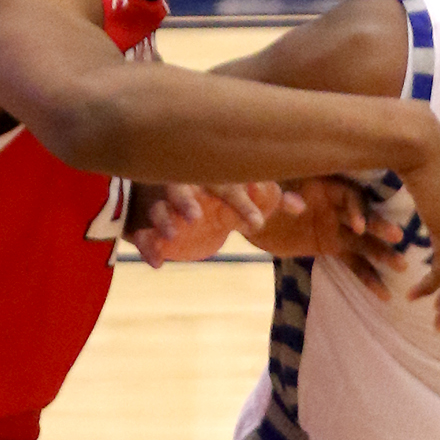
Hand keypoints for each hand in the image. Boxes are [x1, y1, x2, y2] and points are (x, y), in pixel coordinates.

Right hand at [126, 181, 293, 266]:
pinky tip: (156, 263)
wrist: (174, 197)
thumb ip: (271, 198)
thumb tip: (301, 205)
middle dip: (185, 199)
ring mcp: (162, 203)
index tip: (257, 223)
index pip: (226, 184)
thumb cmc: (217, 191)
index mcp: (210, 176)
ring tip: (173, 234)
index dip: (241, 202)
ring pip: (156, 206)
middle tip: (196, 216)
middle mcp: (185, 186)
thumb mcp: (244, 193)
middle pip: (179, 185)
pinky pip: (139, 232)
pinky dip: (145, 246)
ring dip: (163, 219)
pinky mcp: (146, 223)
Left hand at [240, 177, 408, 295]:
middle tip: (397, 237)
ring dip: (383, 253)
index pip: (348, 196)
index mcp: (323, 186)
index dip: (355, 210)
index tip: (358, 228)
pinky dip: (368, 277)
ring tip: (402, 267)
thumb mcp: (265, 194)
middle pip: (362, 216)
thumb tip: (296, 205)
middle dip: (379, 227)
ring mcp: (336, 227)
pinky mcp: (332, 247)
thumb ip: (280, 198)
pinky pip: (354, 263)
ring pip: (365, 241)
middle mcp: (336, 206)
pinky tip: (384, 294)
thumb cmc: (258, 195)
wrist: (251, 215)